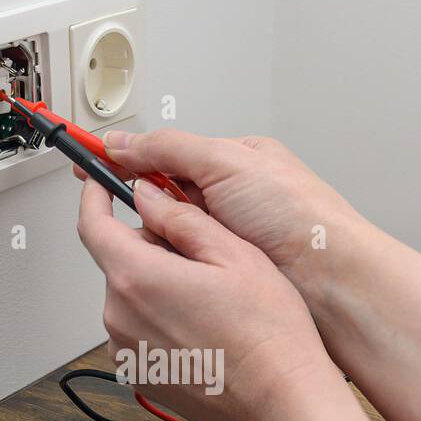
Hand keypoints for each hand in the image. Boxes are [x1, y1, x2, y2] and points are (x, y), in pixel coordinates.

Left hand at [75, 176, 337, 420]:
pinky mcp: (139, 375)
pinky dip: (163, 320)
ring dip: (160, 286)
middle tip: (205, 256)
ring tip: (213, 301)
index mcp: (137, 278)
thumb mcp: (234, 254)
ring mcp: (126, 351)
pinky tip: (206, 330)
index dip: (94, 196)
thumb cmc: (268, 336)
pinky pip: (140, 330)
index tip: (100, 182)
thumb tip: (147, 196)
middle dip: (153, 247)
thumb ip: (180, 219)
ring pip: (132, 296)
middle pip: (120, 260)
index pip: (93, 224)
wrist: (281, 404)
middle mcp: (119, 317)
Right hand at [94, 129, 367, 290]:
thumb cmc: (297, 216)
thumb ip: (168, 149)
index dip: (126, 160)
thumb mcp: (225, 163)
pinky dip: (177, 268)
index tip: (90, 164)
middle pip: (164, 199)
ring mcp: (229, 238)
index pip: (165, 155)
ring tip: (167, 249)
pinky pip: (187, 267)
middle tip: (140, 216)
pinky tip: (177, 273)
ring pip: (171, 238)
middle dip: (148, 209)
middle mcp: (230, 199)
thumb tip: (122, 143)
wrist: (331, 278)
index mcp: (232, 163)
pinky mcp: (230, 273)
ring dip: (162, 241)